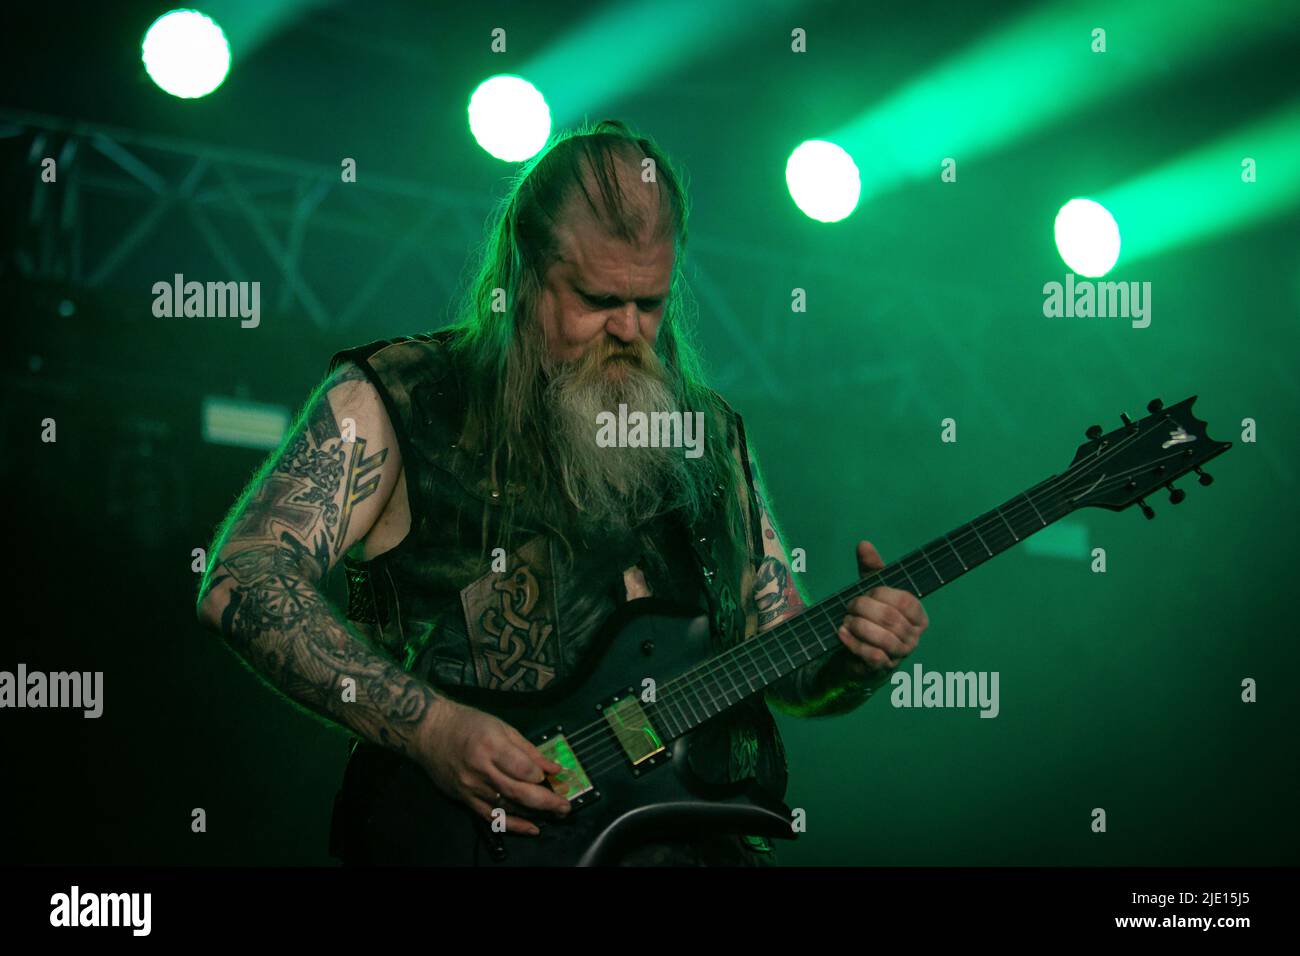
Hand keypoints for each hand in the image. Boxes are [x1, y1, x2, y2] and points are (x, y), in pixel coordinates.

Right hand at [414, 698, 569, 835]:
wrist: (430, 732)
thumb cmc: (468, 724)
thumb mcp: (502, 727)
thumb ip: (529, 750)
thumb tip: (553, 768)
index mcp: (491, 746)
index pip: (523, 768)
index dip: (541, 776)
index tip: (556, 777)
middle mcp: (481, 770)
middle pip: (518, 792)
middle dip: (546, 802)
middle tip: (565, 807)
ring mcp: (472, 787)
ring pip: (507, 807)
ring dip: (534, 814)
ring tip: (555, 815)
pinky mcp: (465, 799)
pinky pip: (491, 817)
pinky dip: (513, 825)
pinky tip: (531, 828)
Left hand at [836, 540, 927, 677]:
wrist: (856, 651)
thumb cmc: (870, 617)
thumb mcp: (871, 590)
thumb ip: (871, 568)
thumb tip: (864, 544)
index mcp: (918, 615)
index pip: (905, 600)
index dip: (881, 594)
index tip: (865, 592)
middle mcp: (914, 636)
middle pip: (891, 618)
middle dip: (863, 609)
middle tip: (848, 607)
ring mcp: (900, 654)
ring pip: (884, 637)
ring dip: (858, 626)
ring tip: (845, 621)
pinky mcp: (883, 668)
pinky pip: (872, 655)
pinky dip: (853, 643)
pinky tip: (842, 634)